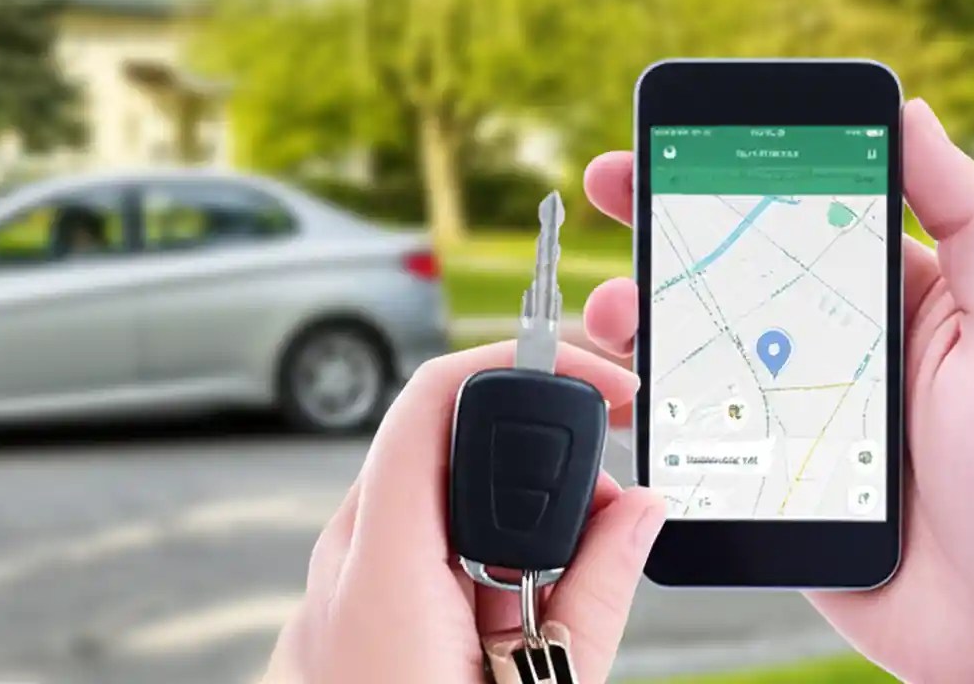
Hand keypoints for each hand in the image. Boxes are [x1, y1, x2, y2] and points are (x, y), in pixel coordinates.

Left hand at [263, 342, 665, 683]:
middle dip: (533, 449)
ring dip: (507, 508)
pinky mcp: (341, 609)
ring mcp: (331, 586)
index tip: (598, 383)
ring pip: (428, 494)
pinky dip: (473, 547)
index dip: (518, 364)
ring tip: (564, 576)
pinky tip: (511, 604)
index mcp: (381, 570)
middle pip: (438, 442)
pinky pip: (410, 540)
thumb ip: (598, 588)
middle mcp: (341, 562)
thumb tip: (642, 509)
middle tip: (606, 493)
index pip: (432, 401)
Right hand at [580, 99, 973, 681]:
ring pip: (698, 353)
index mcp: (895, 302)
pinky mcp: (762, 482)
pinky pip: (691, 437)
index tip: (672, 141)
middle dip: (666, 232)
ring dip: (643, 320)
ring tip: (615, 311)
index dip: (733, 175)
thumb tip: (911, 114)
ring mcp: (792, 416)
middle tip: (613, 194)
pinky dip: (644, 412)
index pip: (799, 218)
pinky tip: (620, 393)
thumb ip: (965, 215)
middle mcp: (835, 351)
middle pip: (732, 277)